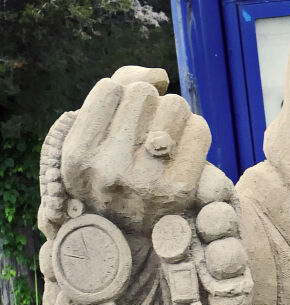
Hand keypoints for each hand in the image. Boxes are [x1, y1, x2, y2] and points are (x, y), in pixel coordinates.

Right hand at [61, 68, 214, 235]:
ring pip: (174, 105)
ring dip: (174, 115)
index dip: (122, 95)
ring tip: (165, 137)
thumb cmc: (116, 168)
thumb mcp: (98, 132)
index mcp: (76, 157)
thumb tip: (158, 75)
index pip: (111, 88)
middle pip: (143, 93)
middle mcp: (106, 172)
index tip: (124, 116)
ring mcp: (144, 184)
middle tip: (147, 128)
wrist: (137, 230)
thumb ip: (121, 86)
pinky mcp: (180, 191)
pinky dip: (194, 131)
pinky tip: (183, 149)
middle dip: (149, 104)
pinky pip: (199, 129)